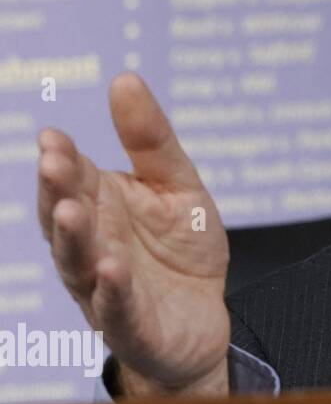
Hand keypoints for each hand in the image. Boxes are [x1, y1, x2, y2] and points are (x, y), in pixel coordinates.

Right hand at [36, 72, 230, 397]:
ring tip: (71, 209)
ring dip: (71, 237)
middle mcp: (91, 245)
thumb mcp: (177, 185)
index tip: (53, 136)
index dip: (61, 159)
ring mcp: (104, 288)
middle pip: (65, 216)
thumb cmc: (182, 250)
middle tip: (52, 161)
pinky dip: (111, 290)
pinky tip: (111, 268)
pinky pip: (115, 308)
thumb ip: (151, 139)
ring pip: (77, 262)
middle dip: (57, 190)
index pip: (73, 178)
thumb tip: (124, 78)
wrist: (204, 320)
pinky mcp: (131, 325)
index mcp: (99, 206)